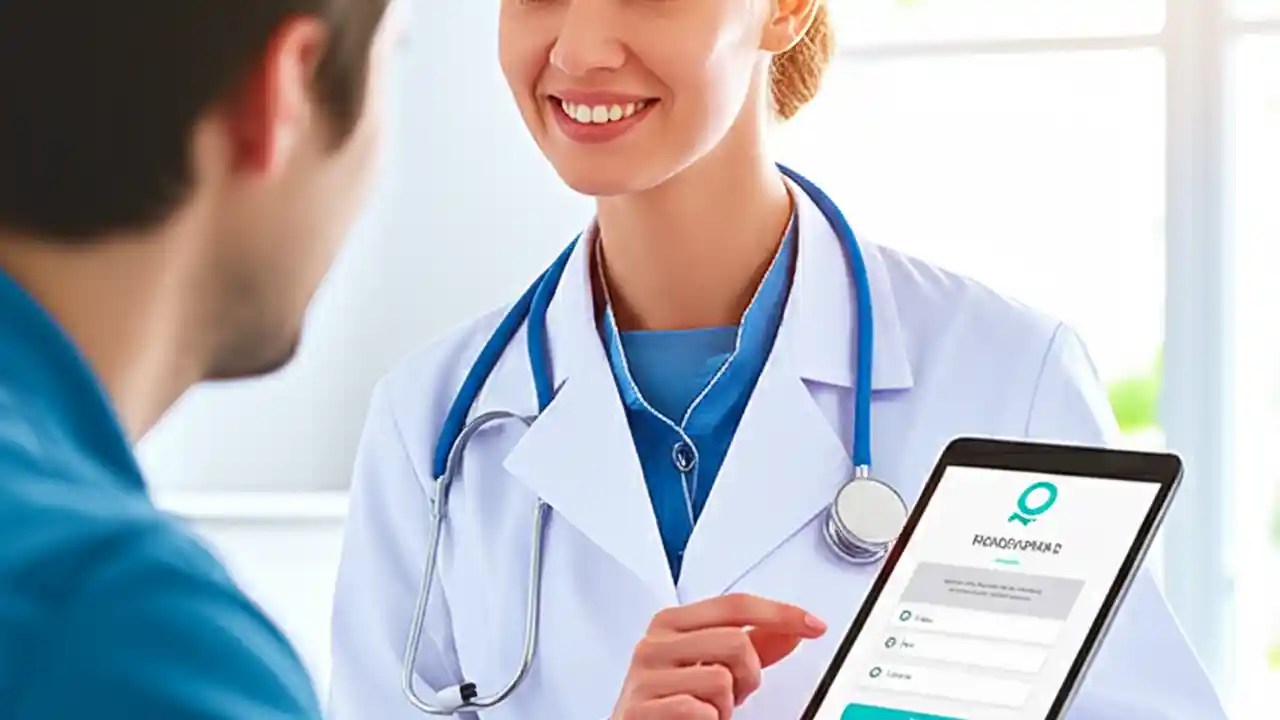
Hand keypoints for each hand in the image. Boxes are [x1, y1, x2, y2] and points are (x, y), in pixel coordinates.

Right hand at [611, 593, 827, 719]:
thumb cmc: (670, 701)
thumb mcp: (711, 666)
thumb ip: (753, 646)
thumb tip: (793, 628)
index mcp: (670, 623)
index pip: (735, 605)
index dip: (780, 613)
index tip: (812, 625)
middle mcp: (654, 643)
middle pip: (735, 642)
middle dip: (749, 675)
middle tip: (735, 692)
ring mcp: (645, 676)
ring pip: (721, 679)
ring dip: (726, 705)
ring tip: (708, 709)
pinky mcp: (641, 709)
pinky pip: (700, 710)